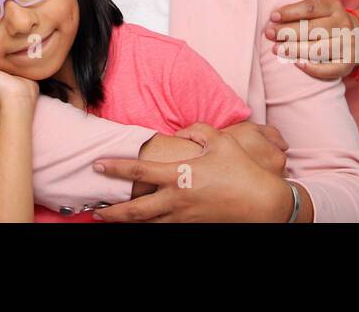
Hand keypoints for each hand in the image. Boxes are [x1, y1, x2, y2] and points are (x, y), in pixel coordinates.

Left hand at [91, 123, 294, 221]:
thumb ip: (197, 131)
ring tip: (112, 218)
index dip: (115, 168)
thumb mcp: (220, 142)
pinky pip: (165, 228)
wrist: (263, 205)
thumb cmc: (241, 171)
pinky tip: (143, 223)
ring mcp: (184, 217)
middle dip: (112, 212)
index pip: (139, 171)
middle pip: (135, 211)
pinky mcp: (192, 227)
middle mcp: (177, 200)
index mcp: (179, 176)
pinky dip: (150, 226)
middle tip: (95, 208)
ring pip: (148, 224)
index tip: (98, 164)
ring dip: (127, 222)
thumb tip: (181, 132)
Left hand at [264, 0, 358, 79]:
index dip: (291, 12)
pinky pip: (331, 69)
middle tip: (269, 33)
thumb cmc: (329, 13)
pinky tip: (297, 64)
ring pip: (319, 49)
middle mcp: (342, 25)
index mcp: (334, 6)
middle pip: (313, 30)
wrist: (355, 35)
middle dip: (288, 32)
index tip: (273, 16)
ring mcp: (347, 45)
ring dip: (296, 50)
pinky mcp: (348, 63)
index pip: (311, 8)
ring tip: (276, 49)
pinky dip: (314, 68)